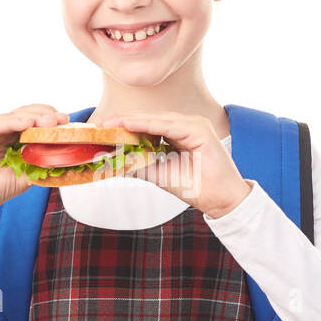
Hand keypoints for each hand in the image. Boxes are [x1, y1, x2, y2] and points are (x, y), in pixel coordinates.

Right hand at [0, 104, 69, 228]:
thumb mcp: (21, 179)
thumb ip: (39, 167)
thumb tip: (64, 161)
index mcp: (11, 140)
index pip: (34, 125)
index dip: (52, 124)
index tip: (69, 126)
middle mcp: (0, 132)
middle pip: (27, 115)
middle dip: (47, 116)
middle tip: (63, 120)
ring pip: (13, 117)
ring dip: (34, 117)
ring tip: (50, 120)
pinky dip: (11, 122)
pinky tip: (27, 123)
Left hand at [94, 110, 252, 218]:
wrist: (221, 201)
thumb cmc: (196, 188)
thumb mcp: (160, 173)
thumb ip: (140, 165)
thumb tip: (115, 162)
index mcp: (180, 132)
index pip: (147, 125)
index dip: (124, 125)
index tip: (101, 127)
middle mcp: (187, 125)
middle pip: (149, 119)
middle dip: (123, 121)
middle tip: (99, 123)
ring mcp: (195, 125)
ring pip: (156, 120)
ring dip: (131, 121)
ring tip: (110, 124)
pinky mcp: (200, 130)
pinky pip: (168, 126)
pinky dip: (147, 125)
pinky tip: (129, 125)